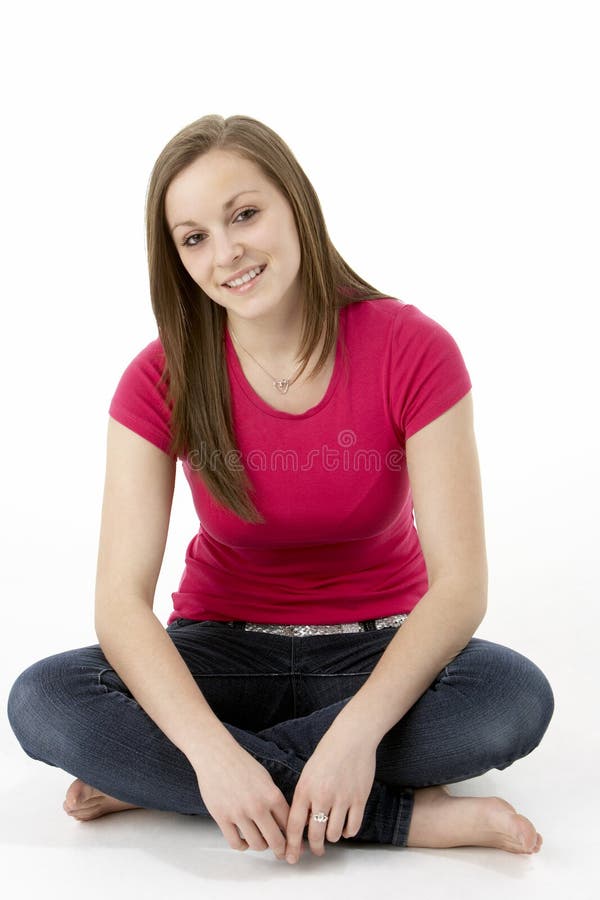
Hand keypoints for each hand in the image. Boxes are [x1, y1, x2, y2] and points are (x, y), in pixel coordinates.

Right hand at [192, 736, 290, 860]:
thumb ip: (274, 800)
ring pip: (257, 845)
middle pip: (275, 840)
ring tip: (261, 842)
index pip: (288, 824)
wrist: (217, 756)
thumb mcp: (266, 779)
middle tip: (281, 853)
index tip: (293, 843)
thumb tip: (282, 821)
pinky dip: (242, 846)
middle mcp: (257, 806)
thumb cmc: (241, 764)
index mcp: (272, 795)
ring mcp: (239, 813)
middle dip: (281, 850)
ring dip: (261, 847)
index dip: (293, 837)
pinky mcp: (222, 818)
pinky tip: (244, 840)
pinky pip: (236, 843)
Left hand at [284, 727, 377, 863]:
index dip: (291, 845)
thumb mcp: (308, 773)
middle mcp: (322, 796)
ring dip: (332, 837)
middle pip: (315, 835)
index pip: (294, 825)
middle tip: (316, 850)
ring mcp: (342, 798)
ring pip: (334, 834)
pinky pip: (353, 827)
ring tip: (331, 832)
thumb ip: (305, 797)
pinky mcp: (359, 798)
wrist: (352, 737)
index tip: (290, 858)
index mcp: (305, 789)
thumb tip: (305, 823)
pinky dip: (348, 832)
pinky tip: (345, 827)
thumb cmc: (328, 753)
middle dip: (315, 848)